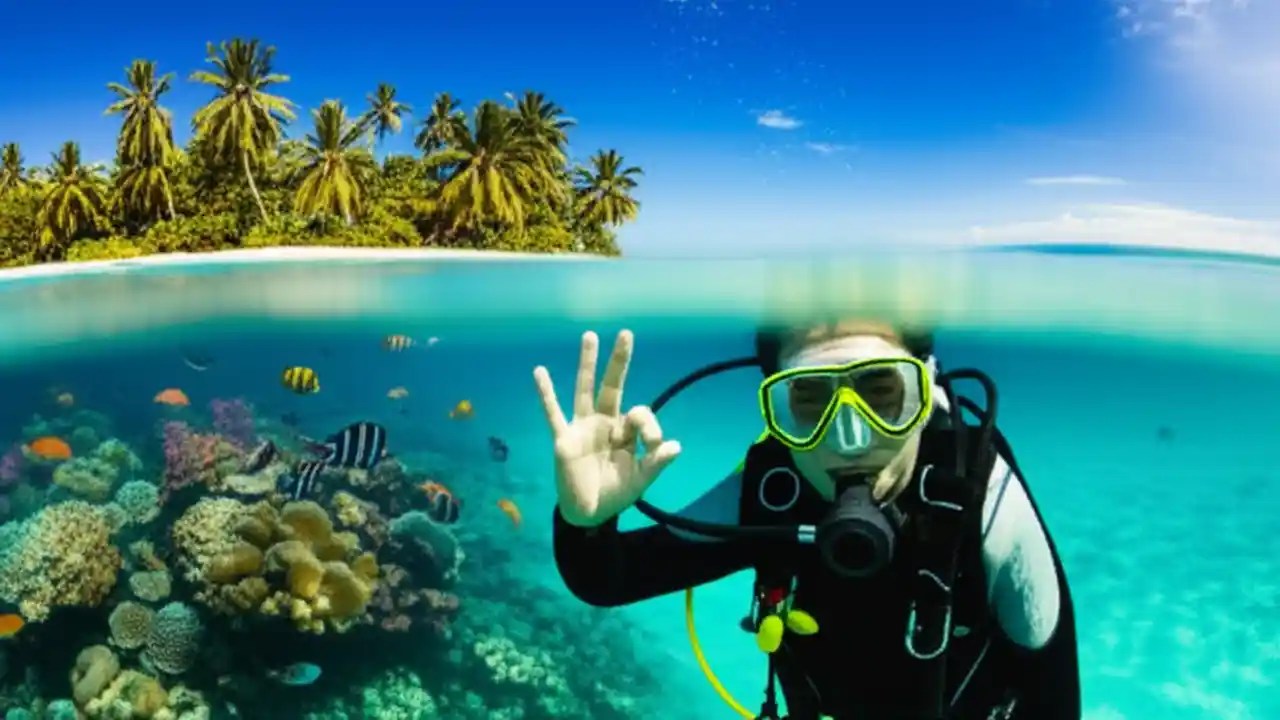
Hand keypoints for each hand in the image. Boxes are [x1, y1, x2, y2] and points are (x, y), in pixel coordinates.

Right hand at [533, 329, 681, 526]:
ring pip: (585, 390)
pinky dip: (546, 394)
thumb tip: (676, 445)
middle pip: (612, 386)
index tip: (654, 444)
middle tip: (626, 334)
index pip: (639, 412)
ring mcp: (582, 428)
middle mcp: (604, 423)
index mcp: (625, 431)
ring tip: (590, 336)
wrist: (589, 514)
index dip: (650, 424)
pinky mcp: (564, 438)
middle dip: (619, 362)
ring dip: (587, 364)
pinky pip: (553, 413)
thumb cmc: (615, 493)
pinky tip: (539, 372)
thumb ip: (656, 462)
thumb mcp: (641, 479)